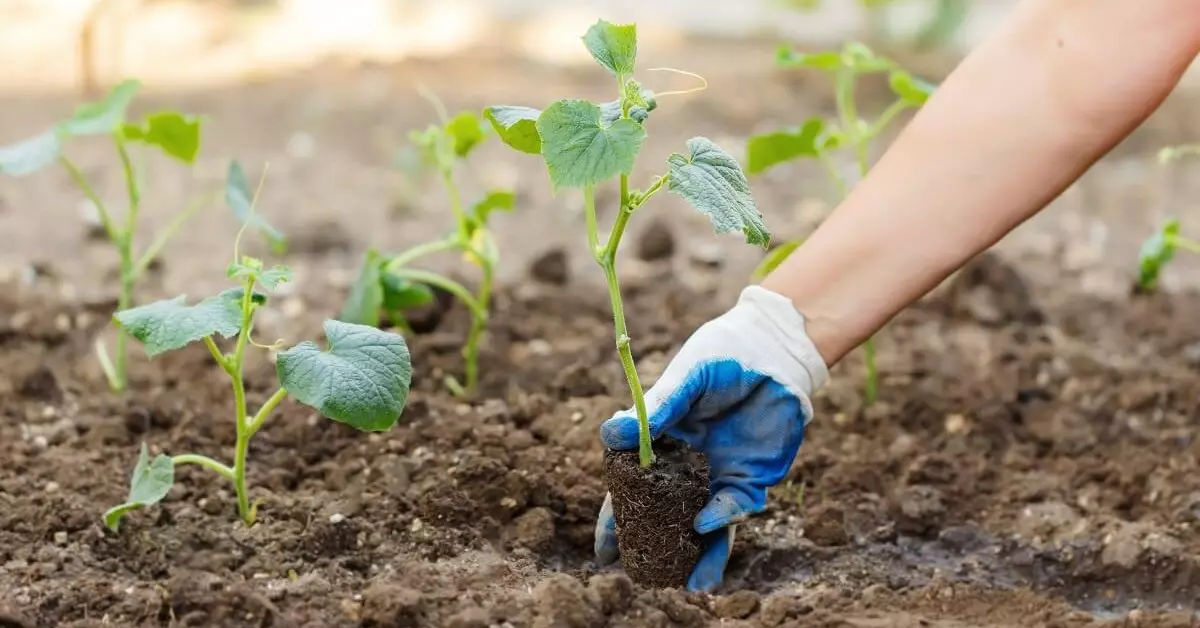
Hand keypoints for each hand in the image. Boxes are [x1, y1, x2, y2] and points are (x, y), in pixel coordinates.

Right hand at [594, 285, 827, 591]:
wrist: (777, 348)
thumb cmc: (723, 354)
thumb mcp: (686, 377)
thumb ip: (656, 408)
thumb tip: (610, 433)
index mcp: (663, 442)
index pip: (633, 488)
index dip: (617, 518)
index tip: (603, 549)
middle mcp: (689, 465)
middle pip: (667, 514)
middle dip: (654, 546)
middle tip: (637, 573)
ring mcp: (721, 473)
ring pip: (705, 522)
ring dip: (698, 552)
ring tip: (689, 582)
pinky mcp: (754, 476)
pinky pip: (736, 507)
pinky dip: (721, 519)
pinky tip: (706, 528)